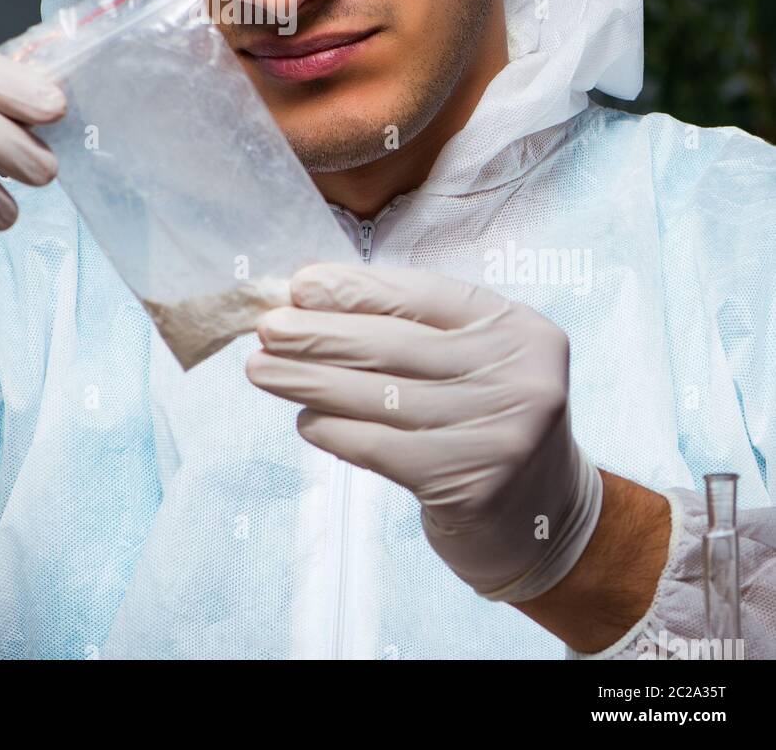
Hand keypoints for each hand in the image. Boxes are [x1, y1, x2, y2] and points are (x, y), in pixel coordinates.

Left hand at [245, 260, 602, 601]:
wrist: (545, 521)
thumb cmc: (487, 422)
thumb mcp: (473, 360)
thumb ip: (412, 327)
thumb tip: (313, 298)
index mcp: (516, 327)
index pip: (423, 295)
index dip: (356, 288)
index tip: (300, 285)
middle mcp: (517, 374)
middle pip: (395, 345)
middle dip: (320, 334)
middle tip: (266, 326)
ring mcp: (499, 432)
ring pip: (380, 397)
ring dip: (310, 381)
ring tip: (262, 370)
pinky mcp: (471, 484)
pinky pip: (381, 447)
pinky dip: (334, 430)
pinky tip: (304, 420)